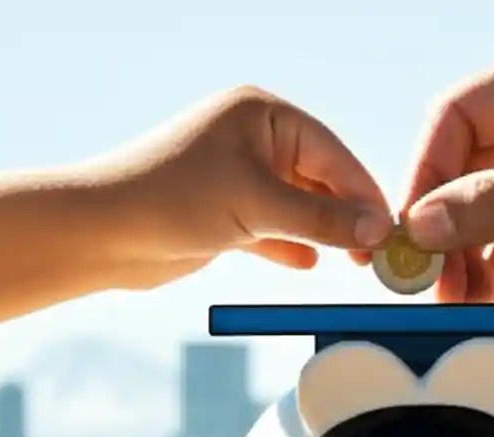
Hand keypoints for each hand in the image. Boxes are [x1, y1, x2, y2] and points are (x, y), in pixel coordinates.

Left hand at [83, 86, 392, 289]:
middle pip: (319, 178)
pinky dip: (291, 245)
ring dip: (323, 233)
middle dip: (348, 216)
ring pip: (298, 206)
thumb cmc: (171, 200)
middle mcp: (253, 140)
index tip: (392, 231)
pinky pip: (273, 228)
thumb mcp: (256, 206)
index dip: (364, 193)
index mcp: (262, 115)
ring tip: (355, 263)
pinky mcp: (224, 213)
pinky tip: (309, 264)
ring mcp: (238, 176)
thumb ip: (321, 218)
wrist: (100, 235)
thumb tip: (377, 230)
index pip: (331, 153)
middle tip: (379, 255)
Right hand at [394, 33, 493, 301]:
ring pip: (487, 214)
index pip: (455, 117)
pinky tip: (492, 304)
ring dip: (471, 260)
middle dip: (447, 230)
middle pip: (465, 171)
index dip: (425, 174)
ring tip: (462, 304)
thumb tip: (417, 227)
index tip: (409, 231)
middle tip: (429, 283)